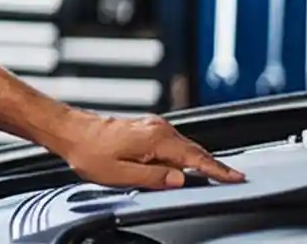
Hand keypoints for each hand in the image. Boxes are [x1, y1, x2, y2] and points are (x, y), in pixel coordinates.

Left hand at [54, 111, 245, 188]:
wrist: (70, 132)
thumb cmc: (89, 151)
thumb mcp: (120, 174)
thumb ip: (153, 178)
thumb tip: (178, 179)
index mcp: (155, 139)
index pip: (196, 157)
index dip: (217, 169)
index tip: (236, 176)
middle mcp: (157, 128)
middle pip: (194, 151)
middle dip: (212, 166)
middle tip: (230, 179)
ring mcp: (151, 127)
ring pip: (182, 148)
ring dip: (194, 162)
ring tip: (205, 177)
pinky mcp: (145, 130)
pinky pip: (171, 146)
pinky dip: (180, 157)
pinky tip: (177, 168)